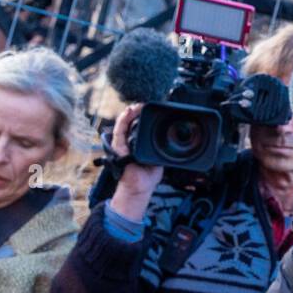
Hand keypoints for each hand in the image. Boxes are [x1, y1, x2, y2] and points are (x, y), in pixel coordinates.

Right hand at [109, 104, 161, 218]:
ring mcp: (123, 145)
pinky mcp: (119, 148)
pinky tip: (128, 111)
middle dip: (136, 112)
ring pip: (123, 124)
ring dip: (129, 112)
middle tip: (143, 105)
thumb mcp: (158, 158)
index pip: (137, 126)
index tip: (149, 109)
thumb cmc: (148, 176)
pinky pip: (119, 131)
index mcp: (137, 144)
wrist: (141, 187)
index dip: (141, 116)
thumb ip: (162, 149)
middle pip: (130, 123)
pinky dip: (123, 120)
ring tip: (137, 105)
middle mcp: (129, 143)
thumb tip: (173, 141)